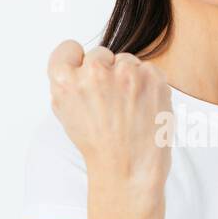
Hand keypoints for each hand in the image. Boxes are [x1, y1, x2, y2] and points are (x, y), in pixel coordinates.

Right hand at [46, 40, 172, 187]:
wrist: (128, 169)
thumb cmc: (97, 145)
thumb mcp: (66, 113)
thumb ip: (67, 84)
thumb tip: (76, 62)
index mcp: (65, 80)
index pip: (68, 48)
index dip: (77, 63)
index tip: (84, 77)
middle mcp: (94, 72)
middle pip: (99, 54)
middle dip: (104, 72)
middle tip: (109, 103)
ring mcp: (126, 72)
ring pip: (125, 61)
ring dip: (128, 78)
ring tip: (127, 109)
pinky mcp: (152, 77)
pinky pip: (148, 70)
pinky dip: (147, 86)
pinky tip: (142, 108)